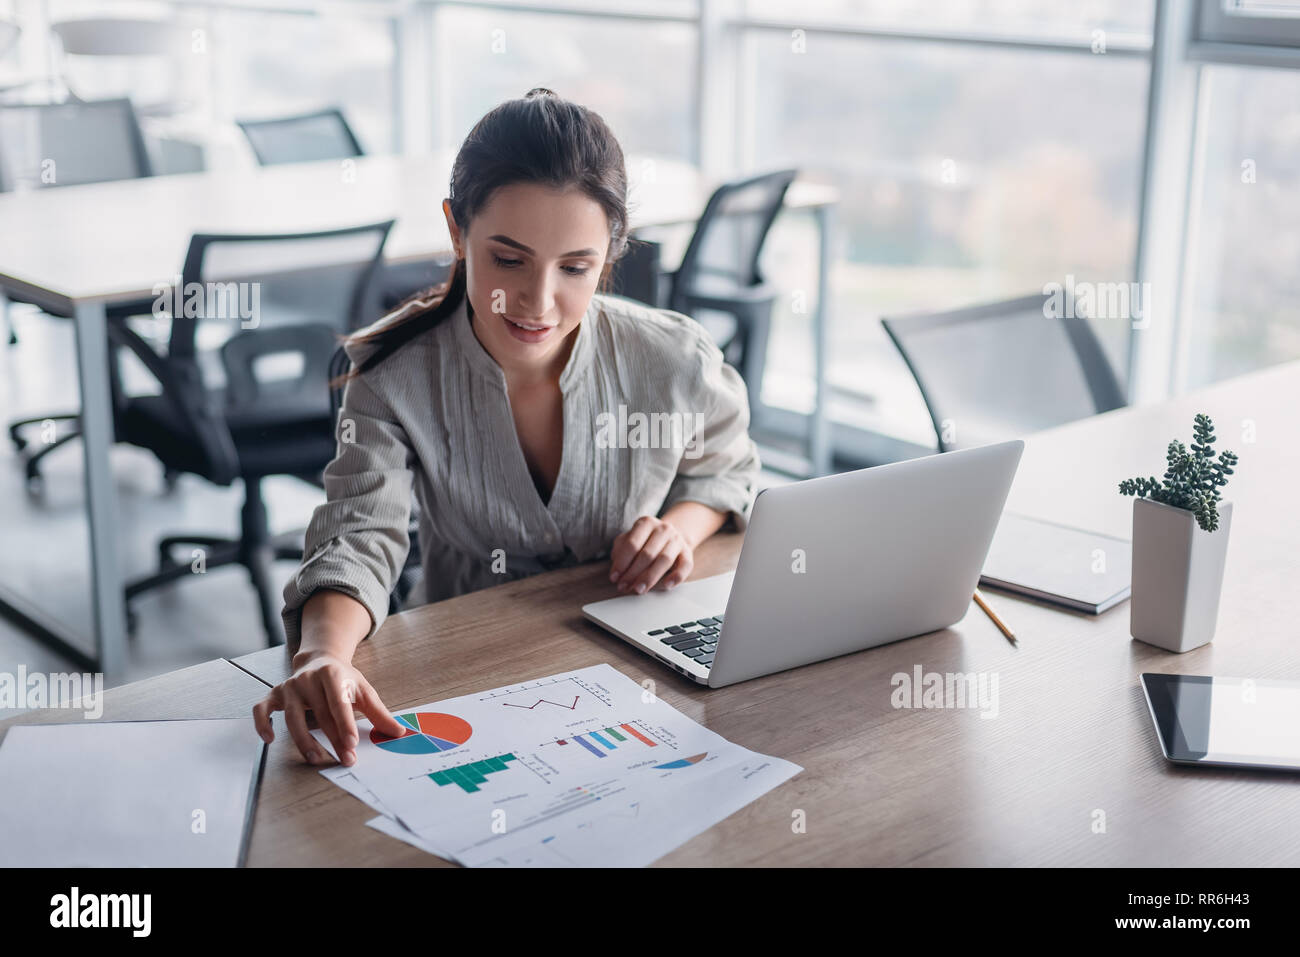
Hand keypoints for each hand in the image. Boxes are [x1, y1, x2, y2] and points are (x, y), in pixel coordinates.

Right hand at [252, 650, 406, 765]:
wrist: (319, 659)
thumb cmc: (343, 679)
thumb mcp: (364, 690)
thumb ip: (379, 713)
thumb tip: (399, 732)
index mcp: (332, 674)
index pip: (338, 702)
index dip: (344, 724)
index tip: (351, 744)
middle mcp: (308, 679)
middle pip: (319, 714)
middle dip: (332, 740)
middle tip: (345, 760)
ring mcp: (289, 686)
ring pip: (292, 717)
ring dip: (303, 740)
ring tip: (316, 759)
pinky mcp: (274, 694)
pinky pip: (262, 710)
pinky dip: (262, 723)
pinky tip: (270, 739)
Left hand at [609, 515, 694, 594]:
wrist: (670, 536)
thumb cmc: (645, 541)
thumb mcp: (630, 539)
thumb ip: (620, 551)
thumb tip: (616, 571)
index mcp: (646, 523)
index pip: (632, 544)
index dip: (621, 563)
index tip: (614, 578)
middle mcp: (664, 529)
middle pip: (647, 554)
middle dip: (633, 573)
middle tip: (624, 586)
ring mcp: (677, 540)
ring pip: (664, 560)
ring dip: (650, 578)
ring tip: (639, 589)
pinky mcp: (687, 553)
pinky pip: (685, 566)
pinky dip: (676, 577)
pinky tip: (666, 585)